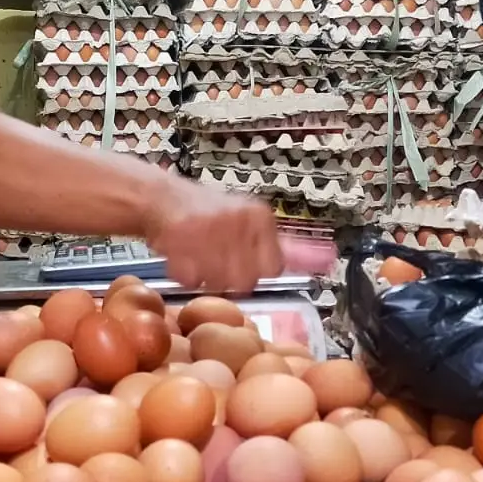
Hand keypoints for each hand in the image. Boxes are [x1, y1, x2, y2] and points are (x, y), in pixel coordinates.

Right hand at [143, 180, 283, 292]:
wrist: (160, 198)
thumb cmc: (206, 213)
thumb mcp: (248, 219)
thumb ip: (278, 244)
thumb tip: (322, 259)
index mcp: (258, 215)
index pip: (273, 267)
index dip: (256, 270)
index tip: (243, 264)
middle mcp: (238, 220)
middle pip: (246, 281)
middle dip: (229, 277)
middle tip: (216, 262)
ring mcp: (209, 230)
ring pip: (219, 283)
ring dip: (206, 277)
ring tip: (198, 258)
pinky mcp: (180, 240)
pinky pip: (191, 280)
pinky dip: (184, 275)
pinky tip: (182, 257)